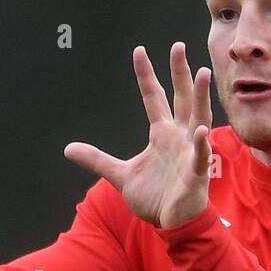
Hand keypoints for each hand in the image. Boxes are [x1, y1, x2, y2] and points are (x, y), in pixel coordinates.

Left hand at [63, 42, 212, 228]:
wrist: (172, 223)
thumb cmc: (154, 197)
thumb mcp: (120, 175)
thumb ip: (97, 160)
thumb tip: (68, 149)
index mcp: (162, 134)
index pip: (154, 98)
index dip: (146, 75)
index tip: (139, 51)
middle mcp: (178, 137)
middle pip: (181, 99)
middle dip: (180, 74)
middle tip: (178, 46)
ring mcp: (190, 152)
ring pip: (198, 118)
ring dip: (200, 97)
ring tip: (202, 74)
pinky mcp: (196, 173)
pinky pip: (201, 156)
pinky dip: (201, 144)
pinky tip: (201, 130)